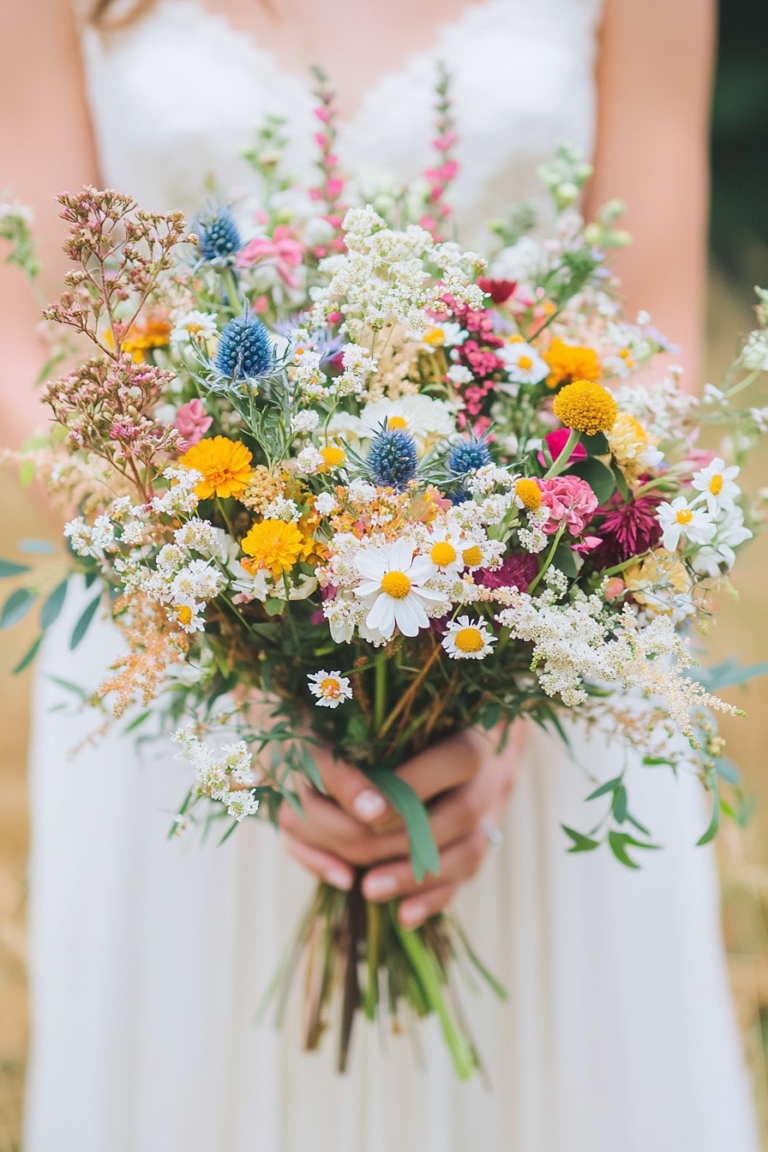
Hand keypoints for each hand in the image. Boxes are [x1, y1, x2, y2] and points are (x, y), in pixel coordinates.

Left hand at [278, 722, 523, 927]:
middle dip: (408, 841)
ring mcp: (492, 805)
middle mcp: (489, 767)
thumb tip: (305, 801)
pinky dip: (435, 898)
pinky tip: (403, 916)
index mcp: (467, 726)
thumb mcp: (352, 720)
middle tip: (361, 859)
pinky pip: (468, 873)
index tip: (369, 813)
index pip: (460, 756)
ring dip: (418, 876)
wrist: (434, 727)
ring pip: (470, 849)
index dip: (415, 787)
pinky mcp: (482, 836)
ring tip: (371, 891)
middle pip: (464, 811)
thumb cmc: (373, 722)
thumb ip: (334, 755)